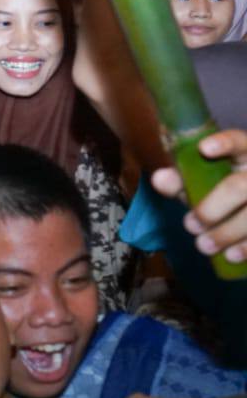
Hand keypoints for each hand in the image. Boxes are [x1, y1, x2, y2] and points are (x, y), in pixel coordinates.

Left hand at [151, 127, 246, 261]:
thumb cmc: (222, 190)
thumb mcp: (203, 182)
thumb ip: (181, 180)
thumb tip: (159, 177)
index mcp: (245, 153)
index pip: (238, 141)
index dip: (224, 143)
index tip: (203, 149)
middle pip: (241, 186)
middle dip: (212, 208)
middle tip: (190, 225)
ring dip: (226, 233)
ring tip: (203, 246)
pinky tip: (231, 256)